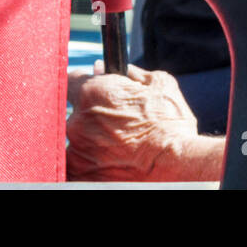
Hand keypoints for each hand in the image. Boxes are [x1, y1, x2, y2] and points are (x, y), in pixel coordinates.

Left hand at [66, 64, 195, 180]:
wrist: (176, 165)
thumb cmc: (171, 124)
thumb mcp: (161, 85)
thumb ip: (135, 74)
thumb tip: (125, 71)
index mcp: (93, 92)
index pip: (70, 80)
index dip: (83, 84)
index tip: (92, 90)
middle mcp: (78, 121)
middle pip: (75, 113)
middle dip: (92, 115)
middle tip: (117, 124)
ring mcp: (76, 152)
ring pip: (76, 141)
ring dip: (91, 141)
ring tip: (118, 147)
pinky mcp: (79, 175)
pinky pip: (76, 165)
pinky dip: (90, 163)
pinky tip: (110, 162)